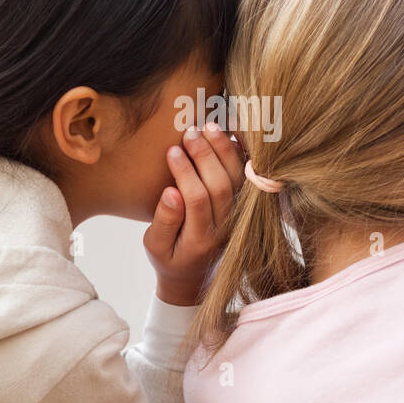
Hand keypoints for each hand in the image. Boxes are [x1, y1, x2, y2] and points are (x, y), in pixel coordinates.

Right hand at [143, 123, 244, 305]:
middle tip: (189, 132)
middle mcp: (226, 228)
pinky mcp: (245, 206)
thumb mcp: (155, 246)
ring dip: (225, 150)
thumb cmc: (170, 257)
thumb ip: (164, 221)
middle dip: (205, 155)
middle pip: (222, 186)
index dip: (186, 172)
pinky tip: (234, 132)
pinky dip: (244, 154)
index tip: (172, 150)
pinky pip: (249, 177)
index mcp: (201, 240)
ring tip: (208, 126)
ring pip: (240, 179)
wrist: (196, 276)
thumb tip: (171, 192)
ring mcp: (240, 216)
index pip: (197, 199)